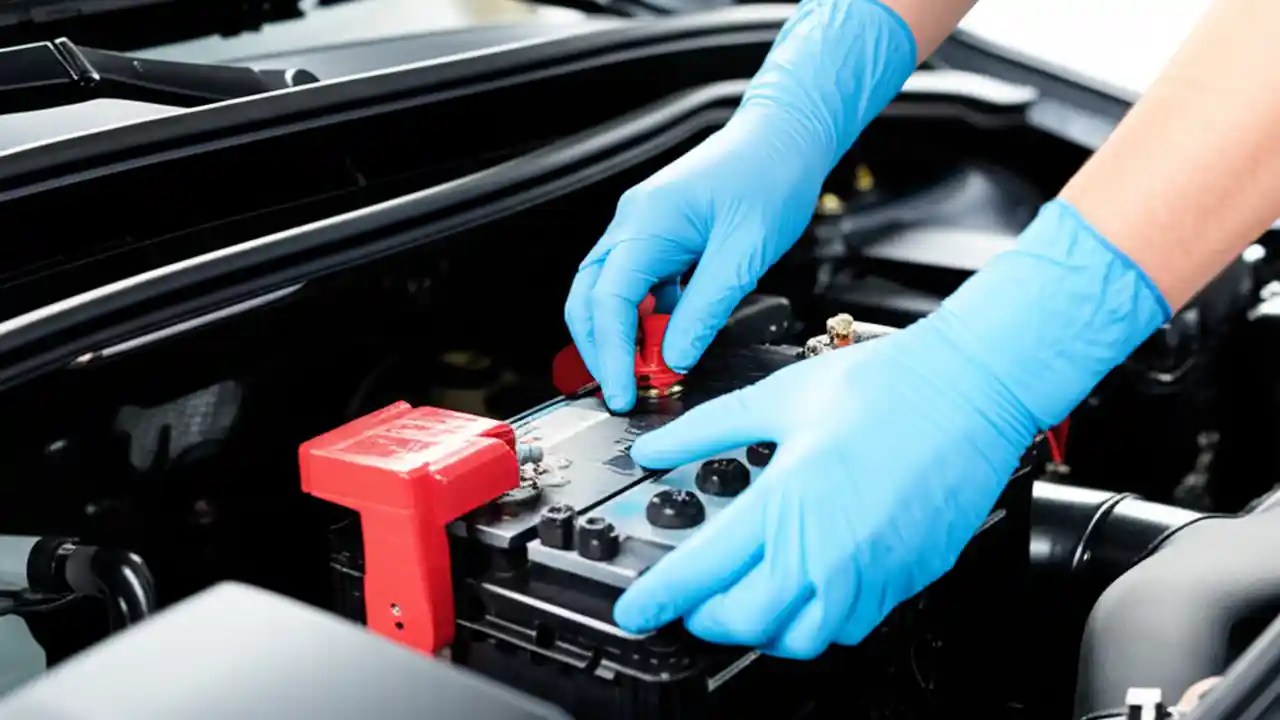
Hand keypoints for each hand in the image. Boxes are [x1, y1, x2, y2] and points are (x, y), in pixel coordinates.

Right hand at [564, 0, 919, 412]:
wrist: (787, 135)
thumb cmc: (771, 175)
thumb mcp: (744, 253)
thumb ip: (706, 310)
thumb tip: (675, 358)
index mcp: (648, 223)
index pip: (608, 301)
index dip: (611, 353)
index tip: (621, 390)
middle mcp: (633, 223)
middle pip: (589, 299)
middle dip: (601, 349)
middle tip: (626, 388)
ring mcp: (642, 228)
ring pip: (609, 294)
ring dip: (625, 336)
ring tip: (654, 369)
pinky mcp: (659, 235)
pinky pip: (638, 285)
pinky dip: (648, 318)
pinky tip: (672, 336)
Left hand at [613, 199, 1172, 657]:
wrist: (972, 387)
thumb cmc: (889, 386)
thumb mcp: (779, 397)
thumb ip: (707, 429)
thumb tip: (656, 448)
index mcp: (788, 505)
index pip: (703, 574)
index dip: (658, 600)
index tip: (635, 610)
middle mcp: (828, 553)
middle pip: (747, 624)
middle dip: (707, 618)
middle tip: (693, 596)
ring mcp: (872, 572)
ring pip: (803, 639)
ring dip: (764, 628)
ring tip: (748, 595)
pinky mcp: (906, 578)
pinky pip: (852, 626)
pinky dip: (818, 621)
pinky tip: (808, 586)